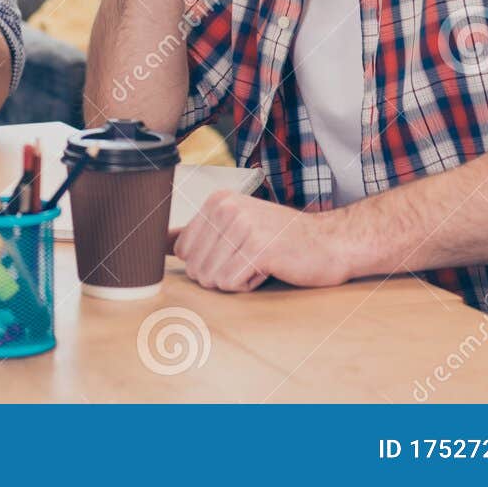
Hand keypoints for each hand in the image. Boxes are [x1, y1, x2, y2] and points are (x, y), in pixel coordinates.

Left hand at [171, 191, 354, 291]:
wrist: (330, 242)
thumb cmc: (282, 240)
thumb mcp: (236, 227)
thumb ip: (199, 235)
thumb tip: (157, 243)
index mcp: (216, 201)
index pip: (183, 250)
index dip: (211, 261)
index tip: (238, 250)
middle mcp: (225, 208)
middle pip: (195, 267)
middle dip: (223, 274)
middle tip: (252, 258)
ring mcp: (242, 225)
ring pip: (211, 278)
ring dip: (237, 280)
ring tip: (260, 262)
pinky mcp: (258, 247)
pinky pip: (231, 284)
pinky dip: (250, 285)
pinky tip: (269, 268)